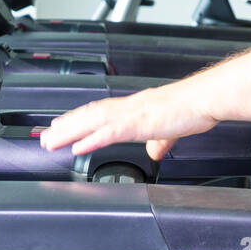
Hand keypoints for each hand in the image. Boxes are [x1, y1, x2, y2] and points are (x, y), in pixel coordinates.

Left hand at [38, 85, 217, 161]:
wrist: (206, 99)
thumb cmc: (194, 107)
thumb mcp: (172, 128)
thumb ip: (160, 140)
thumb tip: (154, 151)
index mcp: (137, 107)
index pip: (101, 111)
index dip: (79, 118)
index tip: (62, 124)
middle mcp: (130, 107)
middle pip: (90, 115)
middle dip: (65, 126)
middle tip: (45, 137)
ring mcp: (133, 113)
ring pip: (93, 122)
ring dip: (69, 132)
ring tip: (51, 142)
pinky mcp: (140, 123)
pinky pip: (110, 132)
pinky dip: (91, 139)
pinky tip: (78, 147)